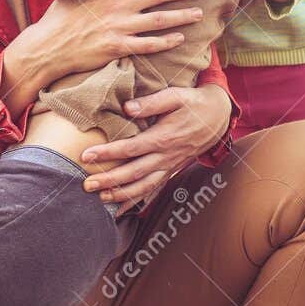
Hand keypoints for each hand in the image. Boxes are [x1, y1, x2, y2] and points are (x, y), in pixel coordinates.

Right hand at [1, 0, 209, 111]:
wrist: (49, 46)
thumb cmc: (62, 17)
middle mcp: (119, 4)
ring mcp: (120, 26)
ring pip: (160, 19)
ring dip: (182, 16)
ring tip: (199, 13)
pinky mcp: (118, 46)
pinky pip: (148, 44)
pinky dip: (166, 42)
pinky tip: (180, 39)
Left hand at [79, 84, 232, 204]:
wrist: (218, 117)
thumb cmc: (193, 104)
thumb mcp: (175, 96)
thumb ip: (151, 102)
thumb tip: (127, 108)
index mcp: (163, 137)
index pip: (130, 148)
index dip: (108, 153)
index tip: (87, 156)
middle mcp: (165, 156)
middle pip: (134, 172)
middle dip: (109, 180)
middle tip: (86, 185)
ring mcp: (169, 166)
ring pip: (143, 186)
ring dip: (121, 195)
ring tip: (100, 200)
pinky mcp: (171, 171)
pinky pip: (153, 190)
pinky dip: (137, 201)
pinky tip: (121, 210)